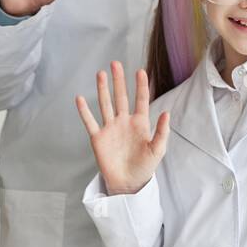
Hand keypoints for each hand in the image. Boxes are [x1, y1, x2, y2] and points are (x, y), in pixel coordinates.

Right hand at [76, 62, 169, 196]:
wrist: (129, 183)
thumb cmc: (146, 166)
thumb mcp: (158, 149)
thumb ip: (162, 131)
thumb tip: (167, 112)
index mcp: (140, 123)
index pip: (141, 100)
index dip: (141, 86)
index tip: (140, 71)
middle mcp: (124, 122)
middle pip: (121, 97)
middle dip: (119, 81)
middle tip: (116, 63)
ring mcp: (110, 128)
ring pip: (105, 104)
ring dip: (103, 89)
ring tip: (101, 73)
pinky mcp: (98, 138)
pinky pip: (90, 122)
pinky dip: (84, 111)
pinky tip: (80, 98)